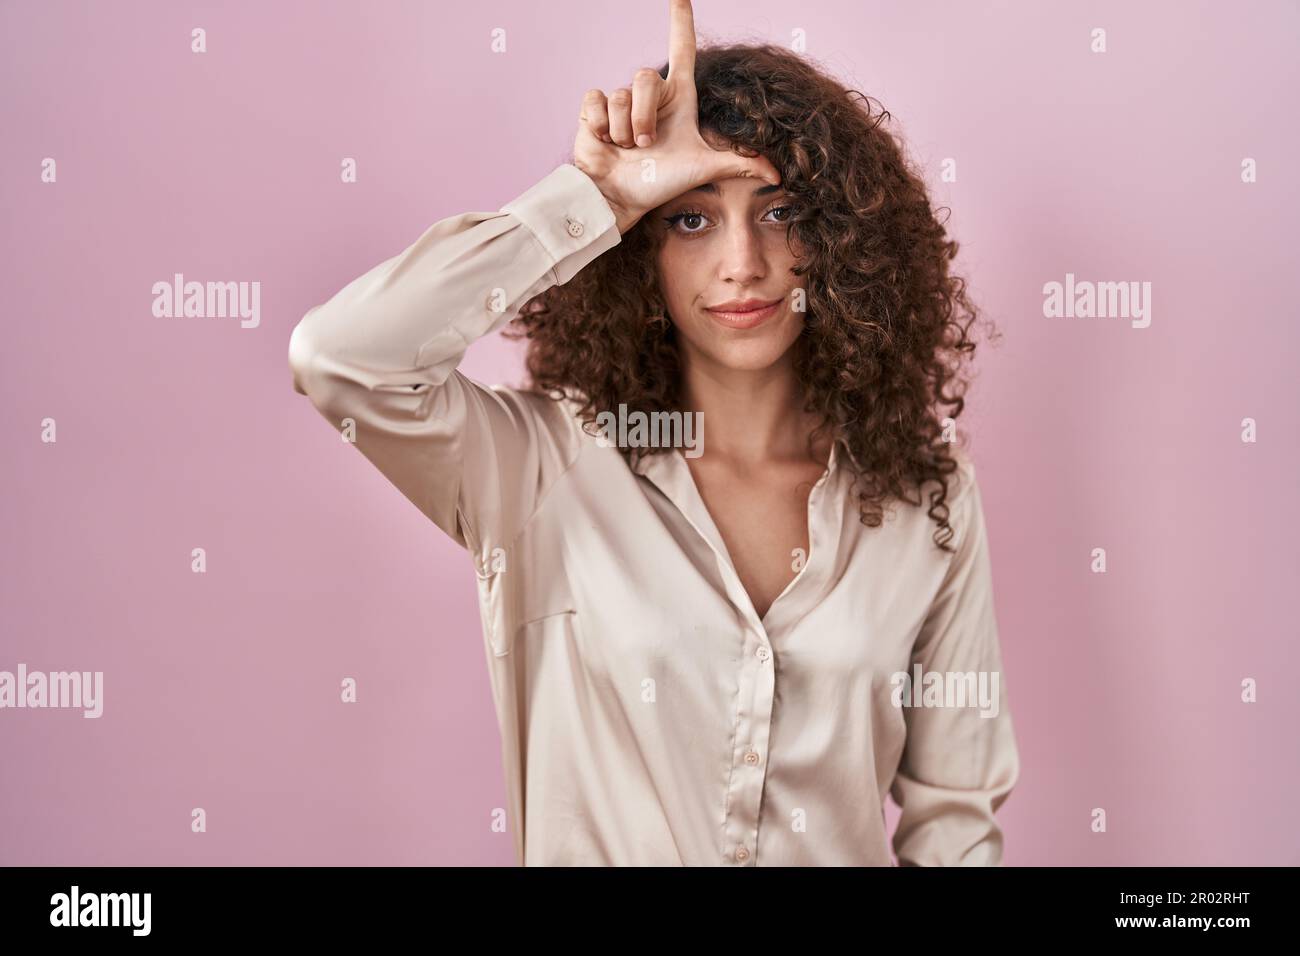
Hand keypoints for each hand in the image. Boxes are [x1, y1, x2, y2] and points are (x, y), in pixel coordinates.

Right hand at [573, 0, 780, 233]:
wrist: (620, 197)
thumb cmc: (659, 182)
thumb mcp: (703, 168)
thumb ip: (739, 165)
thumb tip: (777, 177)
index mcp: (677, 99)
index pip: (682, 49)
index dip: (680, 20)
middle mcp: (650, 96)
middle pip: (646, 77)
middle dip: (645, 117)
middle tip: (645, 145)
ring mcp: (621, 102)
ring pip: (621, 95)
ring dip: (625, 129)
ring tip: (626, 148)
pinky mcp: (595, 109)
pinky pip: (596, 101)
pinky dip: (601, 126)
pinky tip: (605, 142)